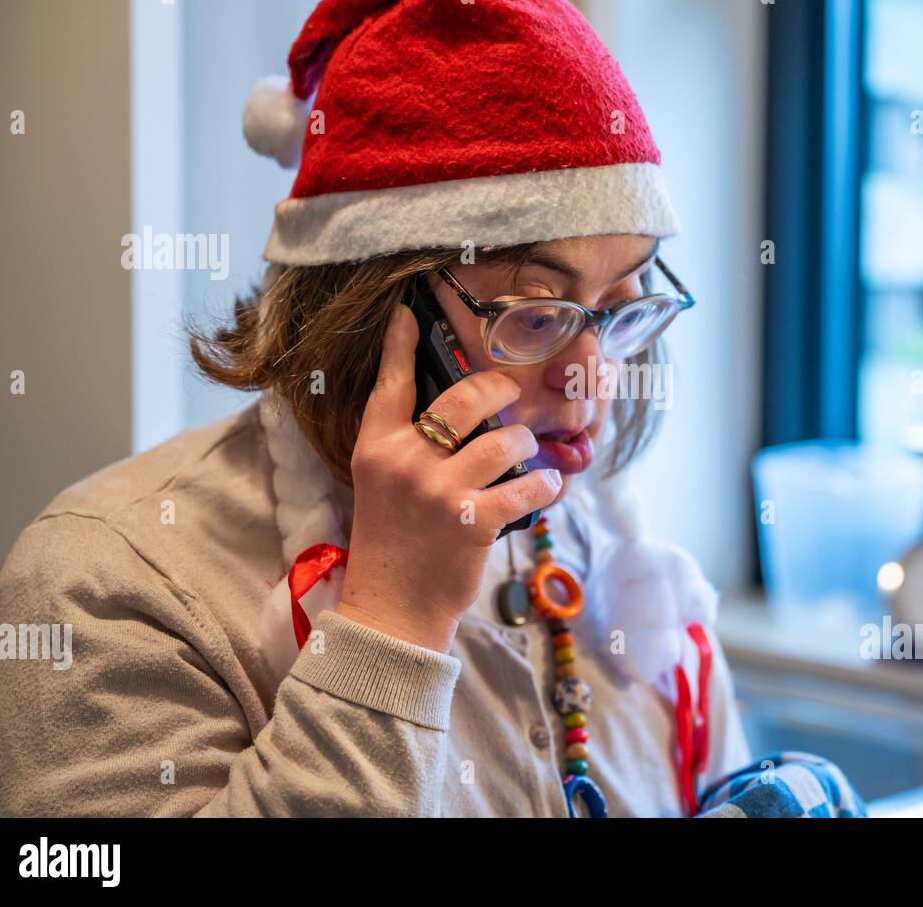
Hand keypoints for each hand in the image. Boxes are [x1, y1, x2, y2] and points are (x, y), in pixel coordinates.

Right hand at [336, 303, 562, 651]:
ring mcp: (440, 491)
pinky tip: (545, 486)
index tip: (409, 312)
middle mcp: (406, 462)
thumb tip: (454, 411)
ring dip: (528, 444)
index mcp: (377, 449)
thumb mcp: (381, 485)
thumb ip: (405, 446)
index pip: (390, 384)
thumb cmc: (393, 545)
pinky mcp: (475, 520)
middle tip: (511, 395)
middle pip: (467, 397)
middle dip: (500, 388)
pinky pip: (529, 487)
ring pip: (507, 440)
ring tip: (529, 456)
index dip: (400, 344)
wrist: (392, 610)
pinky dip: (546, 484)